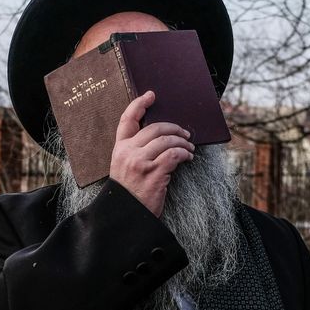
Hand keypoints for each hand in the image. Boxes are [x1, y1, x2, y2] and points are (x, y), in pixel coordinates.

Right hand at [110, 91, 194, 216]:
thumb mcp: (124, 167)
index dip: (139, 104)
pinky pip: (174, 155)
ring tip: (189, 149)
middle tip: (185, 134)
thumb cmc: (130, 192)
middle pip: (155, 128)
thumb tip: (161, 138)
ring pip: (167, 140)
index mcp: (119, 148)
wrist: (127, 214)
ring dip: (183, 143)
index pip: (127, 119)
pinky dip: (185, 154)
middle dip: (174, 128)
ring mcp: (141, 162)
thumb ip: (135, 151)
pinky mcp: (154, 173)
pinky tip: (188, 158)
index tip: (150, 95)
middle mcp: (128, 152)